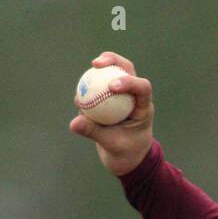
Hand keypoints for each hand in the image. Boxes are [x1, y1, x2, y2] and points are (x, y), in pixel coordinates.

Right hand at [69, 52, 153, 175]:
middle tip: (96, 63)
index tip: (111, 86)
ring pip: (113, 72)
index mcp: (144, 108)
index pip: (143, 88)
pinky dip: (89, 86)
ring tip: (89, 72)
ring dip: (101, 67)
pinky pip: (99, 85)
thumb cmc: (124, 152)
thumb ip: (93, 132)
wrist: (125, 158)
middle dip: (114, 60)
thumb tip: (73, 123)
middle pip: (127, 70)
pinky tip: (79, 95)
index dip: (129, 82)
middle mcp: (134, 97)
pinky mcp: (109, 97)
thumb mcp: (110, 144)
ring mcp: (122, 95)